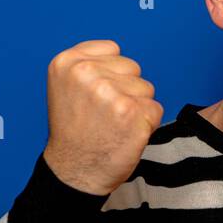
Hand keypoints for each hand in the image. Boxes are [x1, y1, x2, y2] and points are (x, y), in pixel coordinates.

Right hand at [42, 40, 162, 195]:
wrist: (74, 172)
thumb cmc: (75, 132)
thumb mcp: (66, 87)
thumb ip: (90, 65)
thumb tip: (119, 53)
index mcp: (67, 62)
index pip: (113, 50)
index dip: (111, 74)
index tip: (95, 97)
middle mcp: (86, 73)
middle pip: (133, 68)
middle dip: (126, 90)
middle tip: (105, 115)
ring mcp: (109, 92)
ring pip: (146, 89)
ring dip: (137, 108)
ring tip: (114, 125)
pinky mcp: (130, 113)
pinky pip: (155, 110)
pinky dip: (146, 125)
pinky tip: (125, 135)